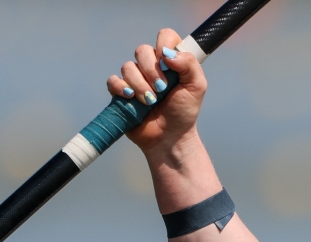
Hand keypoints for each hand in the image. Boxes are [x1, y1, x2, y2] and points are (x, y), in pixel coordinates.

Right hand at [106, 28, 205, 157]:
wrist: (170, 137)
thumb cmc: (184, 112)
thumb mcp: (196, 87)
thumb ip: (189, 65)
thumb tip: (167, 53)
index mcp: (170, 61)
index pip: (165, 36)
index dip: (164, 44)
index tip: (168, 63)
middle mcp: (151, 66)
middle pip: (142, 50)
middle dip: (152, 71)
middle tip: (162, 90)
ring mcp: (135, 78)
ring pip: (128, 67)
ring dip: (141, 85)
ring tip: (151, 102)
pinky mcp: (121, 91)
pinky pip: (113, 80)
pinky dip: (122, 88)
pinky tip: (132, 98)